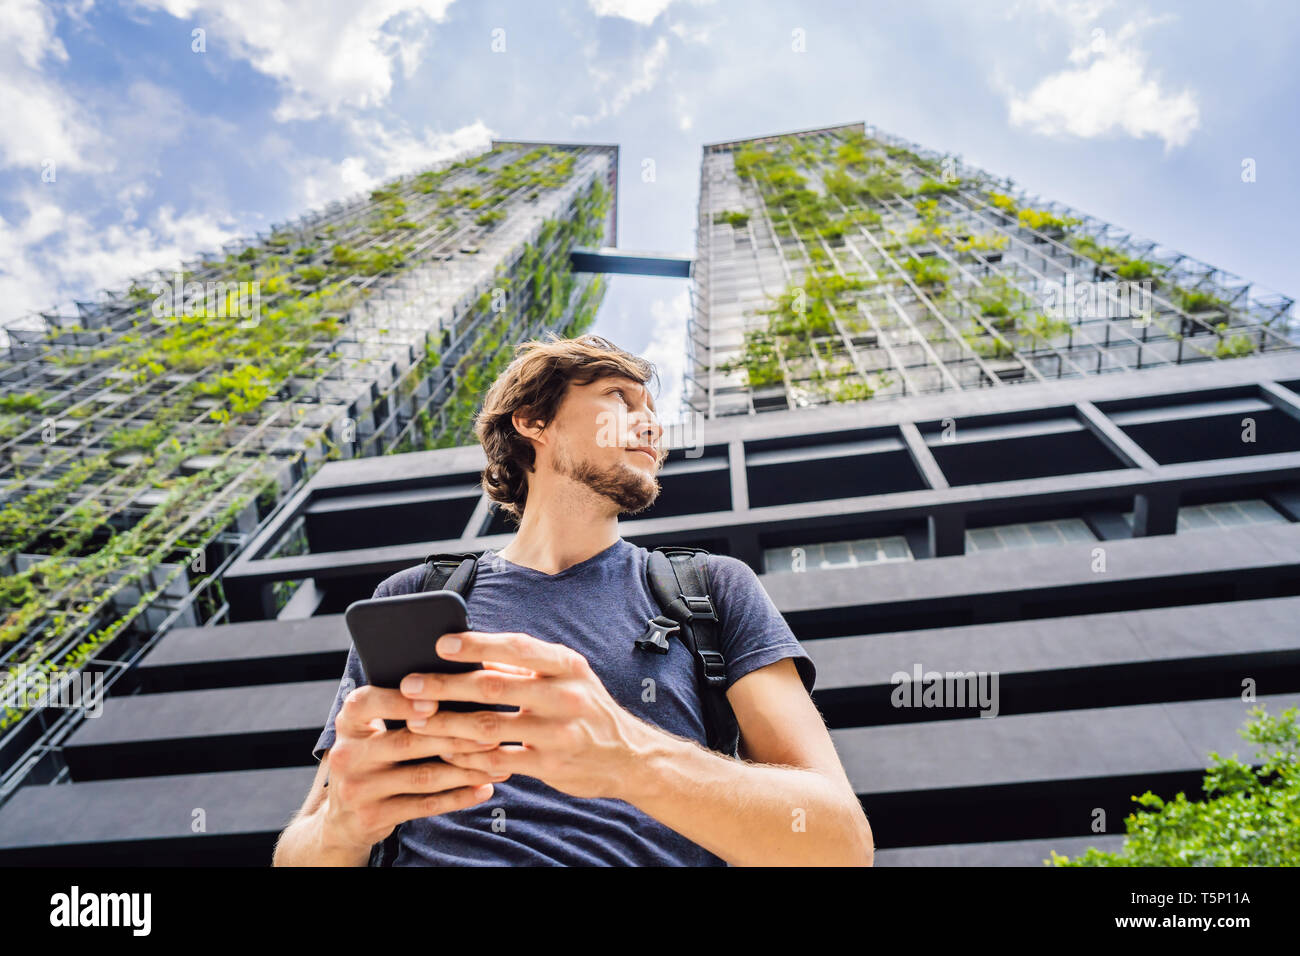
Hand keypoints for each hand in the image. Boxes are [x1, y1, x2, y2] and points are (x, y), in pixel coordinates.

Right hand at [321, 680, 510, 853]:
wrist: (342, 816)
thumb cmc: (372, 755)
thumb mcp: (371, 728)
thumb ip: (400, 708)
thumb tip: (458, 685)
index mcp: (348, 722)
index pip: (368, 703)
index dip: (401, 702)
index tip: (436, 700)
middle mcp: (347, 754)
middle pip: (407, 742)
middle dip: (455, 736)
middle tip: (492, 730)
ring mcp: (357, 789)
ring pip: (423, 776)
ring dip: (466, 769)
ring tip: (498, 761)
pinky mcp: (373, 817)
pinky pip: (425, 806)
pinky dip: (458, 797)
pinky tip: (484, 788)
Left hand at [400, 630, 655, 800]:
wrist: (627, 756)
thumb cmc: (585, 708)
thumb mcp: (569, 676)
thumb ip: (526, 665)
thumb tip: (470, 650)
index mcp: (566, 664)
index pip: (516, 648)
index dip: (476, 645)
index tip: (440, 644)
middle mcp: (564, 695)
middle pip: (492, 687)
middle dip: (445, 686)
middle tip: (410, 685)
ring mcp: (557, 733)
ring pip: (488, 727)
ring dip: (447, 724)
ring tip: (417, 721)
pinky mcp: (550, 765)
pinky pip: (498, 760)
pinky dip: (468, 756)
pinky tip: (447, 750)